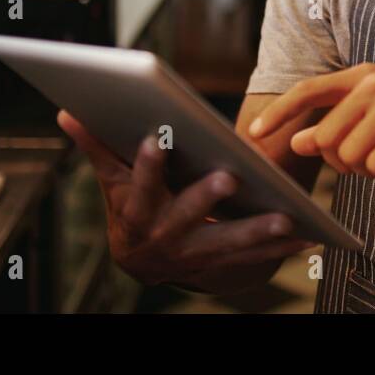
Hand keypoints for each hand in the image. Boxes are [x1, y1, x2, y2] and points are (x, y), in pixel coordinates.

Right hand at [58, 111, 312, 293]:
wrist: (142, 261)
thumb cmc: (130, 205)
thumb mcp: (112, 180)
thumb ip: (97, 146)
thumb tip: (66, 109)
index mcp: (136, 212)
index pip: (139, 185)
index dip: (146, 165)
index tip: (156, 138)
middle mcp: (163, 237)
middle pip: (184, 218)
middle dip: (204, 198)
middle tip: (228, 177)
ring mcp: (192, 256)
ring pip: (225, 244)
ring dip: (255, 232)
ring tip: (284, 217)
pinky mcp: (219, 266)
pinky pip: (253, 260)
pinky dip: (280, 249)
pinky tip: (307, 235)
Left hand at [248, 63, 374, 178]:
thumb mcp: (371, 123)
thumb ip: (334, 128)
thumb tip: (296, 140)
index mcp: (360, 76)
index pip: (308, 91)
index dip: (278, 112)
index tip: (253, 134)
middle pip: (327, 138)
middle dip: (343, 161)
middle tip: (372, 156)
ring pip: (350, 156)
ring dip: (369, 168)